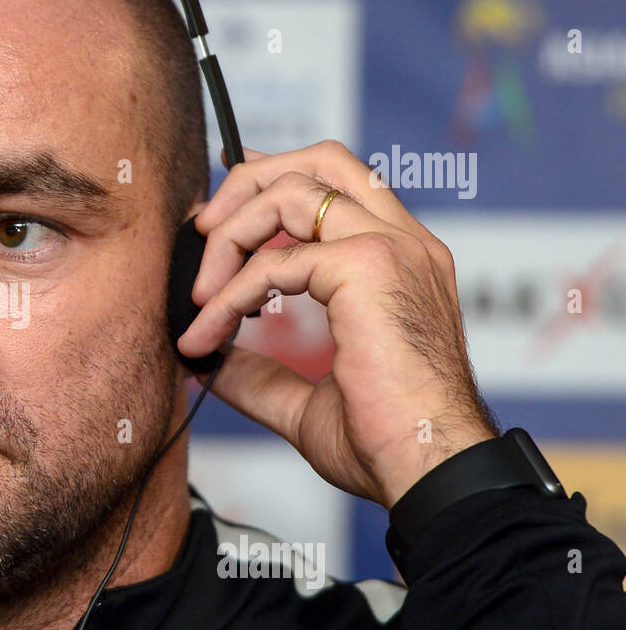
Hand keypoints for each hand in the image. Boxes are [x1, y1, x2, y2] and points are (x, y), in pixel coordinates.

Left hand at [177, 139, 498, 510]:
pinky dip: (228, 297)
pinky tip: (207, 334)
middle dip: (248, 182)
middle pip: (321, 159)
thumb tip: (210, 363)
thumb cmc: (387, 446)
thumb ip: (262, 375)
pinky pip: (273, 263)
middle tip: (203, 231)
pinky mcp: (366, 268)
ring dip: (230, 234)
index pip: (339, 184)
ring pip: (292, 190)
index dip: (273, 181)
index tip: (220, 212)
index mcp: (403, 262)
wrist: (430, 470)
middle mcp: (404, 243)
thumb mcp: (307, 403)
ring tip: (200, 295)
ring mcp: (391, 249)